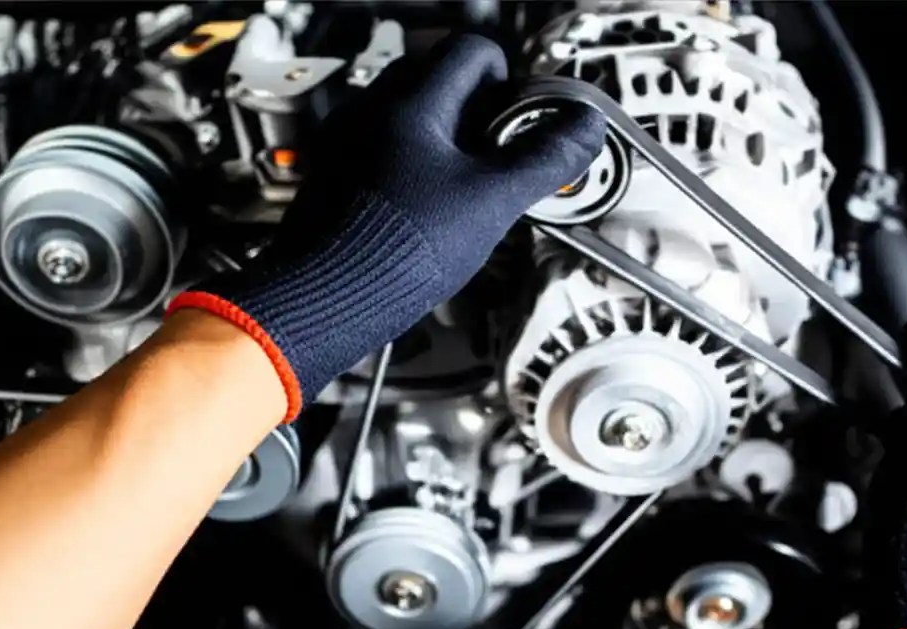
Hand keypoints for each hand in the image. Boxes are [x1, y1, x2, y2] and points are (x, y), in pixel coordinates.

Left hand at [169, 34, 604, 420]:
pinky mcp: (336, 180)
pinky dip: (415, 170)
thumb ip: (543, 159)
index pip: (473, 51)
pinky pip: (384, 153)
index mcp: (411, 104)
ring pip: (411, 118)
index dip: (510, 80)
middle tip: (502, 155)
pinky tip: (428, 214)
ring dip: (448, 141)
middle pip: (441, 79)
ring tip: (469, 190)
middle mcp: (372, 113)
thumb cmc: (394, 251)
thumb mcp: (491, 202)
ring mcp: (348, 145)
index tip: (525, 121)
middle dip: (480, 112)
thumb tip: (583, 128)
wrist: (324, 299)